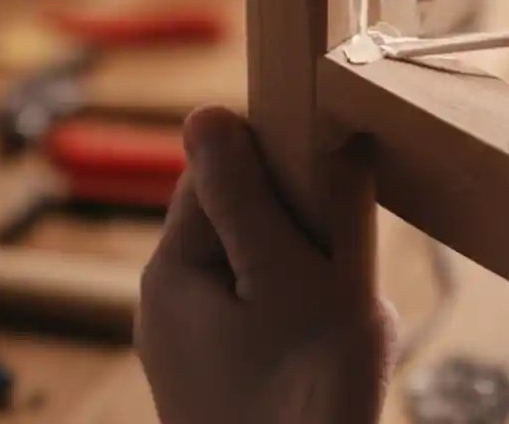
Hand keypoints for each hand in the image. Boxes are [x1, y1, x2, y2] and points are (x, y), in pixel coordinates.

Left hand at [137, 107, 393, 423]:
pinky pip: (265, 322)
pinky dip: (304, 326)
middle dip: (303, 236)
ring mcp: (188, 347)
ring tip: (344, 330)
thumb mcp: (297, 280)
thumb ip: (256, 196)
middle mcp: (165, 304)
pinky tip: (331, 359)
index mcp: (172, 270)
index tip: (327, 197)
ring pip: (264, 274)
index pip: (215, 173)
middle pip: (241, 222)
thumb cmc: (304, 397)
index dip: (276, 169)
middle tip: (343, 278)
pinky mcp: (215, 380)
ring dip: (313, 284)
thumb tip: (209, 111)